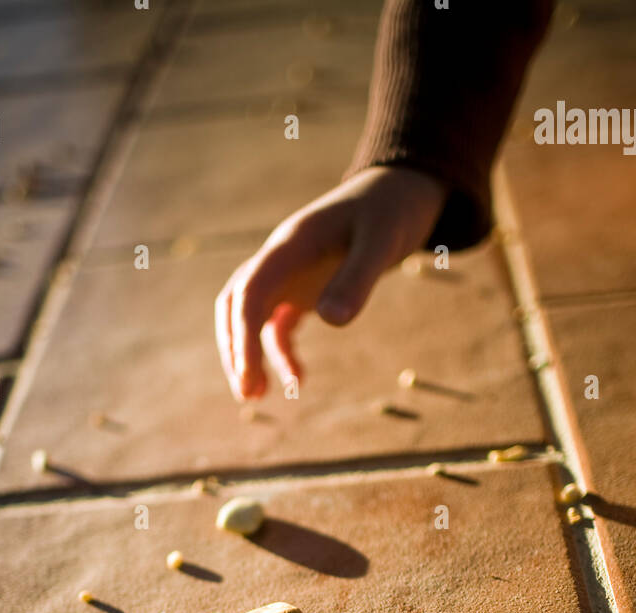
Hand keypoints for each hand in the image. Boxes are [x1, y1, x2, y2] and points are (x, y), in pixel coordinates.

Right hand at [214, 165, 445, 400]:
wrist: (400, 192)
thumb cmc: (391, 211)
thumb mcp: (382, 241)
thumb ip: (358, 279)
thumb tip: (330, 321)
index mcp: (290, 245)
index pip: (250, 291)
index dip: (243, 335)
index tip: (250, 376)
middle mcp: (280, 260)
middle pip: (236, 305)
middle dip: (235, 349)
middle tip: (247, 393)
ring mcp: (289, 276)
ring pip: (250, 318)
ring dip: (249, 356)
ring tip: (257, 397)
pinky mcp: (303, 289)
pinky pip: (279, 325)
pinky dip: (281, 354)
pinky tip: (298, 381)